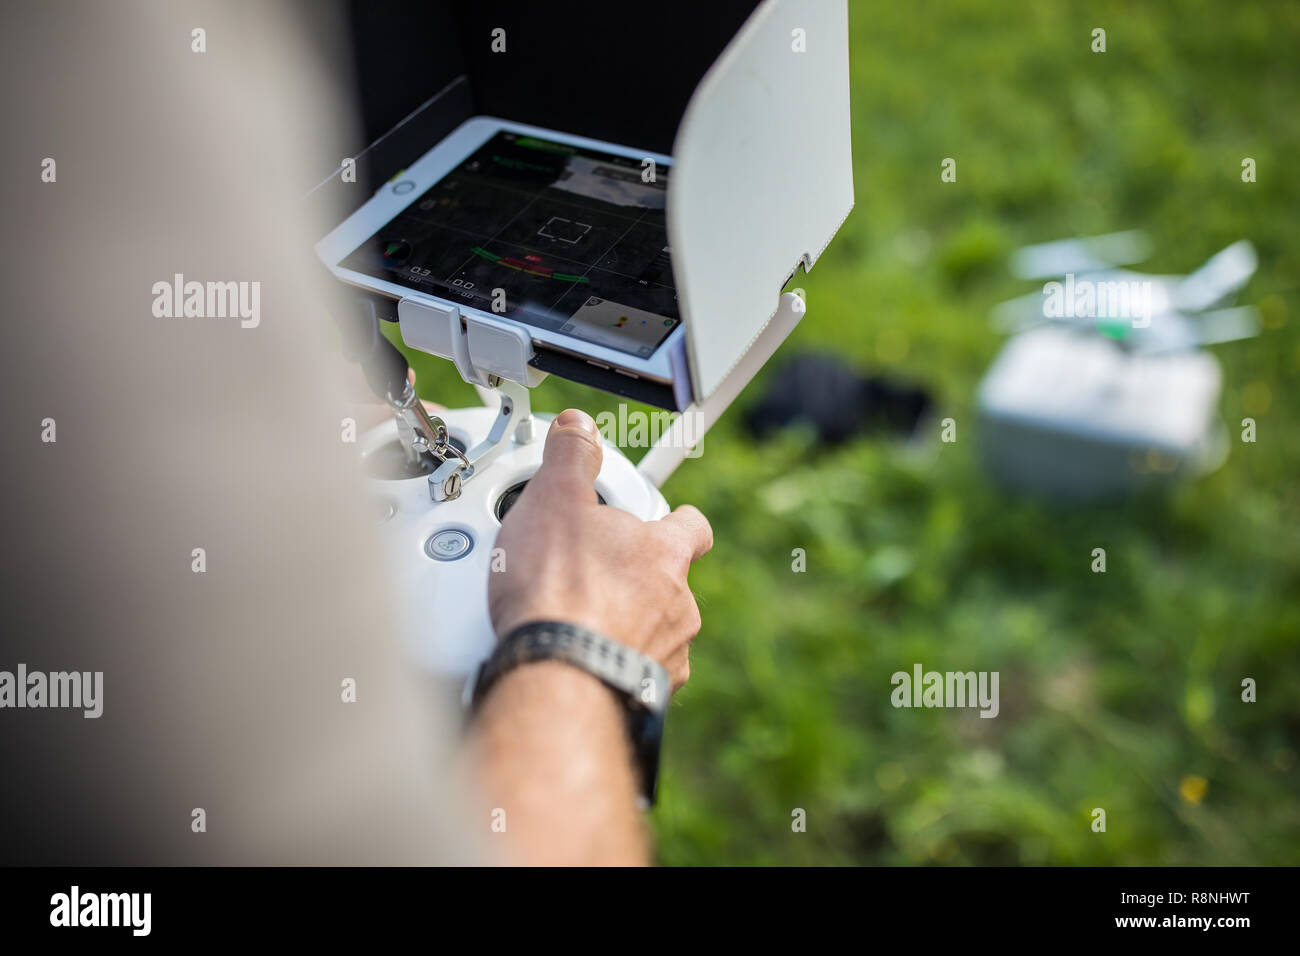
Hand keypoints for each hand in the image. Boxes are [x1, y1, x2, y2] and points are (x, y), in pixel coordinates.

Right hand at [489, 408, 712, 689]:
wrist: (558, 678)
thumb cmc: (559, 591)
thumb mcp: (555, 501)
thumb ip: (571, 457)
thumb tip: (578, 426)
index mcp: (665, 554)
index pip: (693, 528)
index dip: (679, 521)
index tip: (667, 517)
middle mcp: (679, 607)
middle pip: (667, 585)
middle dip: (635, 580)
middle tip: (590, 575)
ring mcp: (667, 655)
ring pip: (652, 632)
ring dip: (623, 625)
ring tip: (576, 622)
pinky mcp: (645, 696)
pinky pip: (633, 675)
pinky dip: (611, 667)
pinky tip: (578, 663)